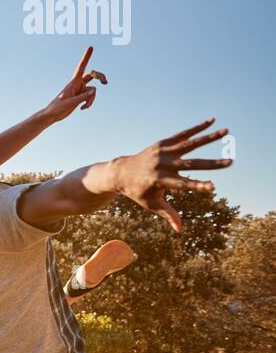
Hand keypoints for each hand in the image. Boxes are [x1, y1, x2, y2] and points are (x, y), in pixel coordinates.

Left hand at [40, 45, 107, 123]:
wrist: (52, 115)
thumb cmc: (57, 108)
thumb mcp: (70, 102)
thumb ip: (82, 97)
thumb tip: (94, 92)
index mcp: (73, 82)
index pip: (81, 67)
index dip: (86, 57)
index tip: (91, 47)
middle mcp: (77, 84)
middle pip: (92, 75)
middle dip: (100, 77)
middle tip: (105, 82)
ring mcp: (80, 90)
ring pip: (93, 91)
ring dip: (92, 99)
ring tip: (84, 106)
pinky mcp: (81, 97)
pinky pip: (90, 97)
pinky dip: (89, 103)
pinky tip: (82, 108)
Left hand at [113, 119, 230, 232]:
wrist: (120, 171)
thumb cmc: (138, 191)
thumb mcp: (150, 204)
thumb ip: (167, 215)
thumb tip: (179, 230)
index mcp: (159, 180)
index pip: (182, 185)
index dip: (197, 186)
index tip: (213, 187)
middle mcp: (162, 164)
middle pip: (191, 164)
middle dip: (211, 164)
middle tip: (230, 162)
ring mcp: (163, 152)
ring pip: (190, 144)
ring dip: (209, 137)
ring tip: (227, 131)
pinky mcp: (163, 143)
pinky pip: (183, 134)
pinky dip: (197, 128)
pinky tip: (212, 121)